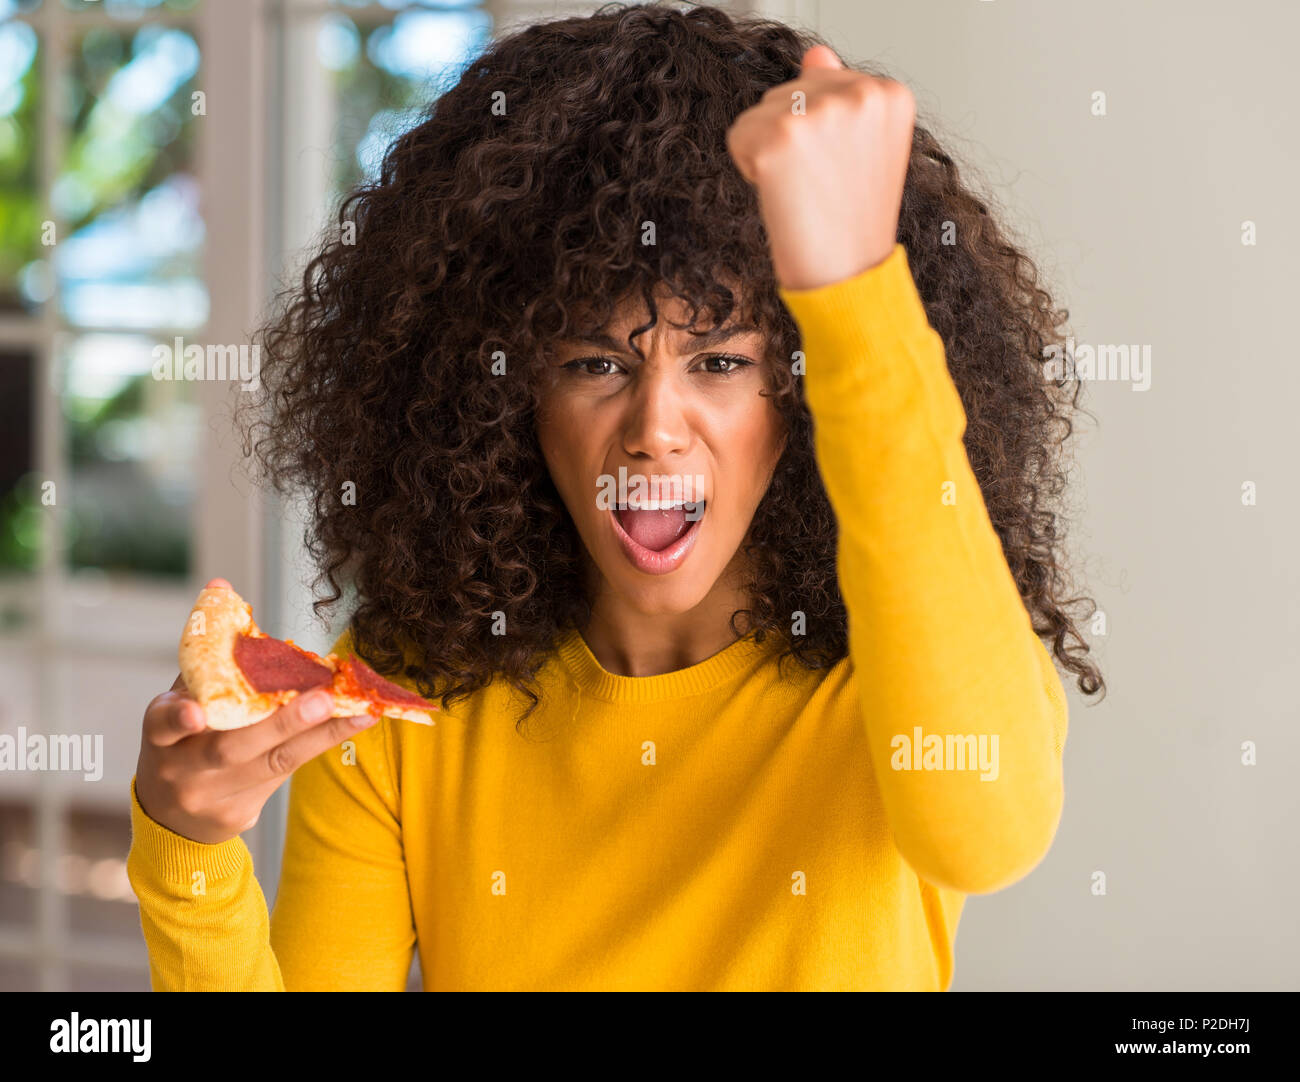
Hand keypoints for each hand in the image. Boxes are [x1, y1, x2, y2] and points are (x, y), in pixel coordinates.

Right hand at [134, 580, 376, 844]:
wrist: (173, 815)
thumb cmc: (184, 736)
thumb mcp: (183, 696)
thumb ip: (207, 651)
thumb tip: (221, 586)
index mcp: (161, 734)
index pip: (163, 725)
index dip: (178, 718)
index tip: (195, 712)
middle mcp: (182, 769)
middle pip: (231, 749)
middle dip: (280, 724)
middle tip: (322, 698)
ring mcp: (212, 796)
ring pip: (273, 763)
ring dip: (320, 734)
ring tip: (360, 710)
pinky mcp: (240, 812)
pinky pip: (289, 773)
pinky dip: (323, 743)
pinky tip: (357, 722)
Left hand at [726, 44, 915, 291]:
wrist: (848, 277)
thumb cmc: (854, 223)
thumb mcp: (863, 150)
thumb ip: (840, 95)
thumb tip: (816, 54)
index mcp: (888, 94)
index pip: (821, 80)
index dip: (819, 131)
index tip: (839, 169)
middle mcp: (858, 95)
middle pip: (787, 91)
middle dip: (791, 138)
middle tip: (819, 185)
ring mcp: (818, 114)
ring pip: (760, 112)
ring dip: (769, 152)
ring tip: (804, 191)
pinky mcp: (780, 138)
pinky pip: (739, 136)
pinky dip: (748, 168)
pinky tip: (782, 195)